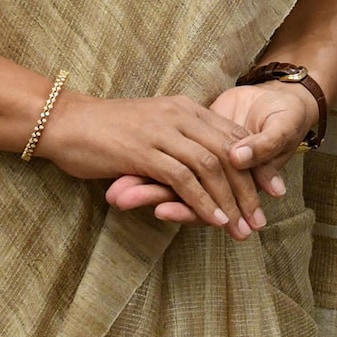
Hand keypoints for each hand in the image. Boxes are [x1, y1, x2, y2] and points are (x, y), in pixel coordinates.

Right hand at [37, 91, 262, 240]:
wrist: (65, 122)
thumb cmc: (106, 132)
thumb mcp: (152, 131)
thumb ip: (177, 146)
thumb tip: (203, 173)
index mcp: (186, 109)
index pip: (232, 137)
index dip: (255, 165)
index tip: (271, 192)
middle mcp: (181, 115)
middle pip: (229, 153)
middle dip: (250, 188)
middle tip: (261, 219)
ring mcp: (163, 131)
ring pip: (211, 167)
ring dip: (230, 201)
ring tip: (242, 228)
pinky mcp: (144, 150)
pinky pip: (183, 179)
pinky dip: (202, 202)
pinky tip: (213, 220)